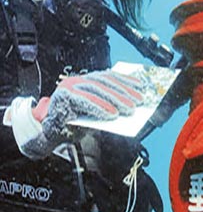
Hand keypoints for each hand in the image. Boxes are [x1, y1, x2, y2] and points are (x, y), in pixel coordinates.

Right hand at [4, 70, 144, 158]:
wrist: (52, 134)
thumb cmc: (77, 122)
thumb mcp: (97, 112)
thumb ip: (111, 105)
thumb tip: (133, 104)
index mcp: (87, 80)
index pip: (109, 76)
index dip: (126, 80)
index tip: (142, 86)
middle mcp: (77, 80)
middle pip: (104, 82)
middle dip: (124, 91)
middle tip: (139, 101)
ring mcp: (69, 87)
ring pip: (96, 90)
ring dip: (115, 99)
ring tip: (129, 109)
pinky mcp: (62, 97)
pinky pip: (84, 101)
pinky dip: (99, 107)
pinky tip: (111, 114)